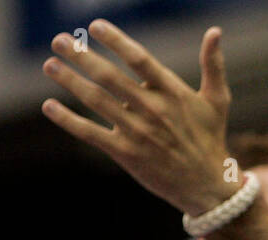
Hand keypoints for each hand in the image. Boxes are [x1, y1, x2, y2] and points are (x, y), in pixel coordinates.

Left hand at [42, 20, 236, 216]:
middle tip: (58, 41)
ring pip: (96, 101)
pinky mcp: (126, 154)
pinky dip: (68, 120)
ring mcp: (137, 132)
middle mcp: (152, 109)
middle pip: (110, 76)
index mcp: (172, 92)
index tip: (95, 26)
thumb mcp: (217, 100)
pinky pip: (91, 134)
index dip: (116, 41)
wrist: (206, 186)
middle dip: (81, 56)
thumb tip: (215, 31)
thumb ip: (213, 64)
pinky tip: (49, 106)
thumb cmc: (210, 139)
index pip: (139, 59)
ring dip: (70, 81)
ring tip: (50, 64)